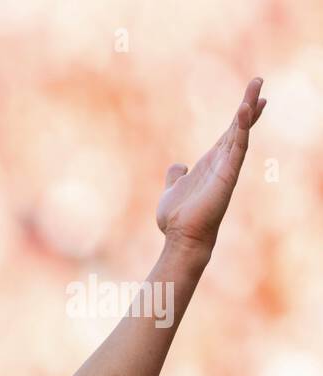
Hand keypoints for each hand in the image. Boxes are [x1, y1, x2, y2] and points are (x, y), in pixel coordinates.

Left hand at [156, 77, 265, 250]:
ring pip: (240, 134)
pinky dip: (241, 129)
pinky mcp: (227, 176)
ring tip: (257, 89)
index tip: (250, 100)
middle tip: (258, 82)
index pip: (228, 135)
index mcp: (210, 164)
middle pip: (237, 128)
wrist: (182, 238)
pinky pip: (236, 148)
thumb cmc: (178, 218)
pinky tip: (244, 111)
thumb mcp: (172, 190)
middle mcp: (221, 164)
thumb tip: (178, 165)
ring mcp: (226, 169)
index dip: (239, 118)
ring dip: (248, 111)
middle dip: (248, 105)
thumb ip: (176, 176)